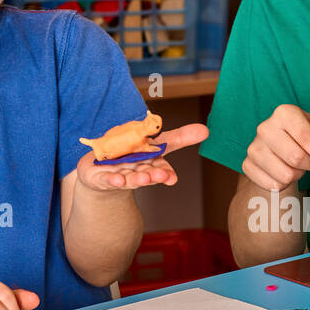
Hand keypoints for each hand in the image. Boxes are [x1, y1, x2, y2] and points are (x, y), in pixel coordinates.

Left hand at [76, 123, 207, 192]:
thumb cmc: (133, 154)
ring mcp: (120, 176)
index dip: (165, 173)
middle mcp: (136, 172)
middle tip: (158, 176)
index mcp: (149, 164)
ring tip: (141, 179)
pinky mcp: (103, 178)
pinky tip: (116, 179)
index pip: (161, 169)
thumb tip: (206, 130)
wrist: (103, 169)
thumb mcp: (156, 143)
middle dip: (152, 176)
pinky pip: (107, 179)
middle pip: (146, 174)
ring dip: (135, 179)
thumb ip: (179, 138)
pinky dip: (112, 179)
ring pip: (129, 178)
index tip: (170, 177)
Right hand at [241, 104, 309, 191]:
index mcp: (284, 113)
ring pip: (286, 175)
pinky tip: (282, 172)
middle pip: (296, 158)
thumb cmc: (299, 135)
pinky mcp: (247, 165)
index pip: (306, 137)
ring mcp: (253, 147)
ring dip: (297, 175)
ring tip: (295, 166)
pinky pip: (274, 185)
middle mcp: (265, 128)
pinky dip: (283, 184)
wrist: (273, 145)